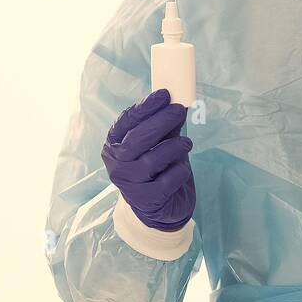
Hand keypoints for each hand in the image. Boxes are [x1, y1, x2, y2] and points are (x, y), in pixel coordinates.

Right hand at [101, 89, 195, 230]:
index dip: (145, 107)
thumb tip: (177, 104)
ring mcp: (128, 184)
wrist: (160, 206)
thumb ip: (164, 126)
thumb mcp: (158, 143)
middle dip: (160, 122)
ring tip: (186, 143)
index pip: (126, 122)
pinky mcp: (145, 200)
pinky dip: (179, 171)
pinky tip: (182, 168)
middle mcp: (116, 164)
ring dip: (174, 147)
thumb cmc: (158, 167)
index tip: (164, 94)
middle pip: (137, 140)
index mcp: (114, 144)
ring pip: (152, 160)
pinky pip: (167, 181)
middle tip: (179, 110)